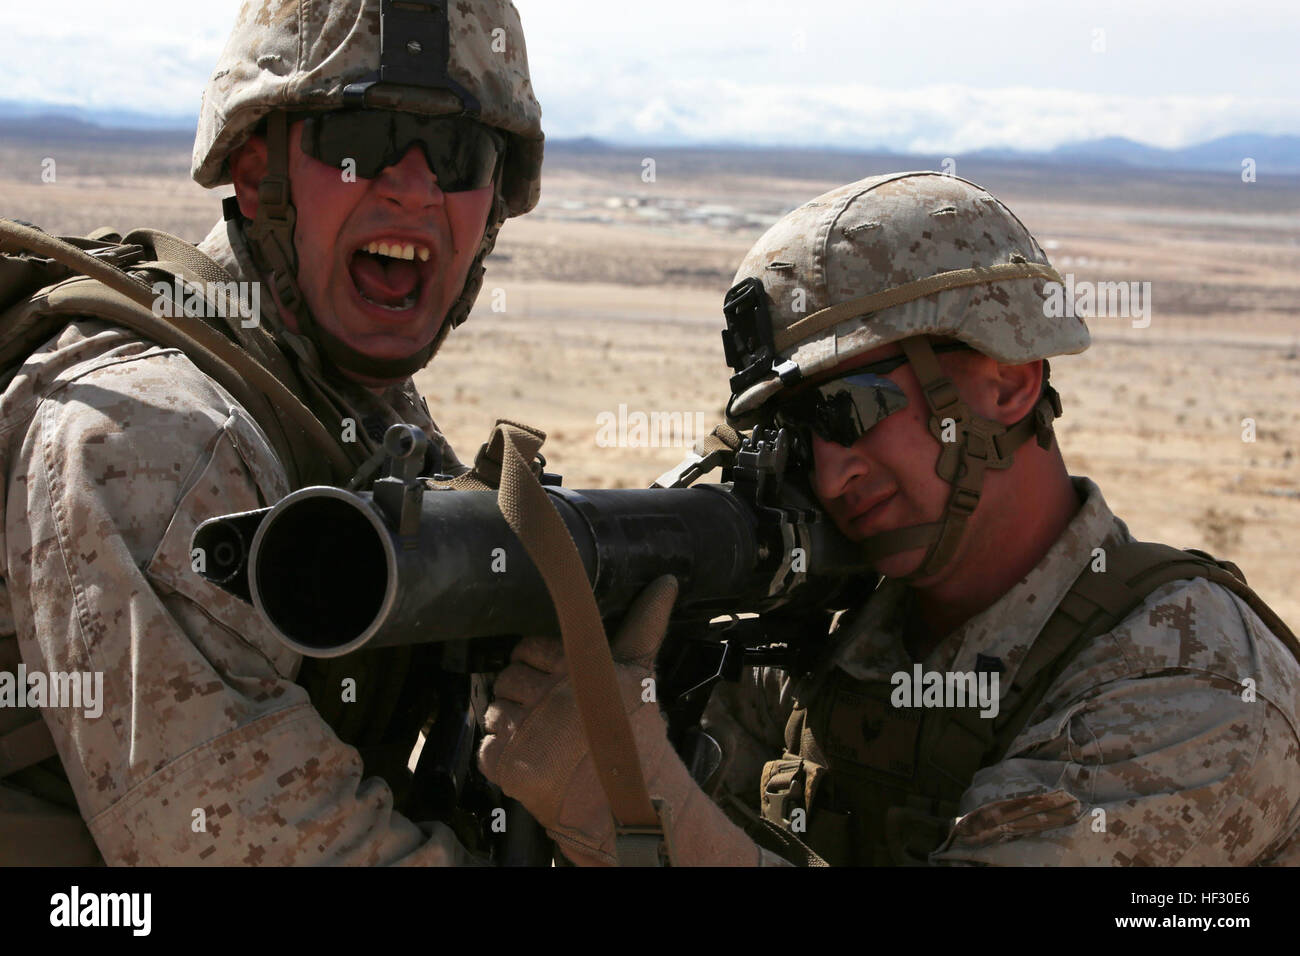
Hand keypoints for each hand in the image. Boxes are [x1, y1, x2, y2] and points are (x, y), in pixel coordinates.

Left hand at [479, 575, 774, 865]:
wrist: (629, 805)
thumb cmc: (635, 738)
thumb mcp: (641, 673)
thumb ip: (645, 624)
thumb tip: (667, 582)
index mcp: (574, 666)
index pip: (528, 647)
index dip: (534, 661)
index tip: (550, 677)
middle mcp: (548, 693)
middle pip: (507, 677)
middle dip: (520, 693)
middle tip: (543, 711)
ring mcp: (526, 730)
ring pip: (493, 711)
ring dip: (508, 724)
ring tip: (536, 738)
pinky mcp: (509, 764)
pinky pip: (485, 746)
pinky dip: (500, 754)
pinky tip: (526, 759)